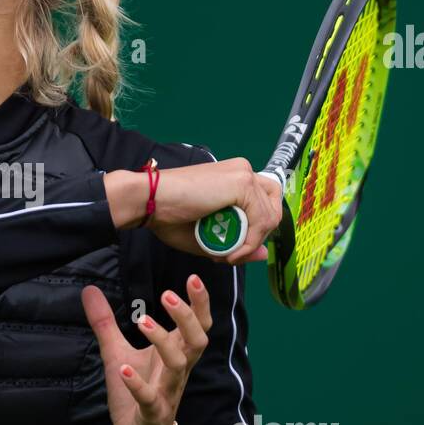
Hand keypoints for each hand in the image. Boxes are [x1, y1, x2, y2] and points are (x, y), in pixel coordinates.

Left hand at [80, 274, 212, 424]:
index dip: (199, 303)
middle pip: (197, 340)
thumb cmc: (134, 397)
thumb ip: (105, 323)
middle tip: (168, 293)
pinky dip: (138, 385)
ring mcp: (167, 394)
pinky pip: (151, 400)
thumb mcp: (116, 353)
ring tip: (143, 321)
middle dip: (187, 316)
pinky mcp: (152, 415)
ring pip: (179, 366)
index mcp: (175, 355)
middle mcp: (177, 372)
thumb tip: (89, 289)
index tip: (194, 276)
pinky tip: (123, 370)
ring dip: (163, 342)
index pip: (198, 325)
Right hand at [105, 160, 283, 263]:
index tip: (235, 248)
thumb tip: (264, 253)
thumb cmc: (170, 216)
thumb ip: (239, 243)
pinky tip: (229, 251)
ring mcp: (244, 174)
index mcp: (234, 177)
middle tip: (234, 252)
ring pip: (269, 216)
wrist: (150, 200)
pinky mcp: (243, 182)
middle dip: (259, 235)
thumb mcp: (210, 237)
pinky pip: (261, 219)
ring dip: (251, 243)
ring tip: (227, 254)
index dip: (255, 230)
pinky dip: (249, 241)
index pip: (264, 204)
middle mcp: (243, 170)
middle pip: (273, 208)